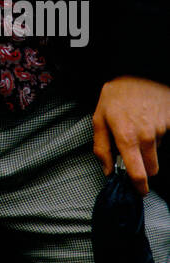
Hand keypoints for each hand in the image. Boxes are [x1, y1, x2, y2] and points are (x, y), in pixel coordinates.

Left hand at [92, 76, 169, 194]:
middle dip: (143, 166)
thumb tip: (107, 170)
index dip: (140, 187)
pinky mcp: (169, 122)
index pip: (138, 173)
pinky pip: (164, 137)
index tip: (139, 191)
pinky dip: (156, 133)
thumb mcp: (99, 119)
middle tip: (132, 152)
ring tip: (137, 127)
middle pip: (152, 168)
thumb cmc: (116, 96)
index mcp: (126, 138)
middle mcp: (146, 136)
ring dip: (148, 147)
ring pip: (157, 152)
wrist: (138, 72)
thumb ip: (101, 148)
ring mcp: (160, 129)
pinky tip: (147, 120)